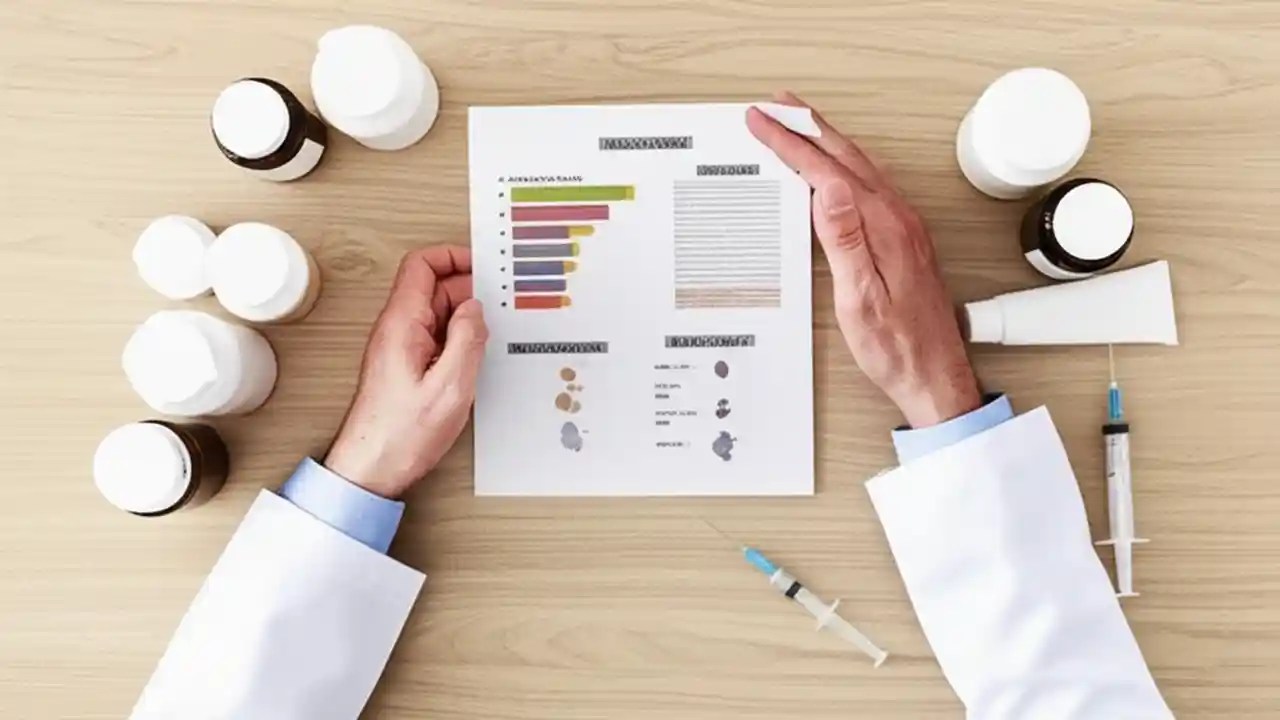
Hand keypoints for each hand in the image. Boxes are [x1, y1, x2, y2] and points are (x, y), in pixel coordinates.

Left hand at [325, 246, 487, 497]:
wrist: (370, 469)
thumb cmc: (400, 435)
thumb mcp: (449, 387)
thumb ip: (467, 340)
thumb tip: (476, 309)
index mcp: (402, 325)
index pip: (422, 266)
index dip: (453, 256)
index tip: (483, 264)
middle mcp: (397, 330)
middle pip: (434, 287)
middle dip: (469, 288)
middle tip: (501, 301)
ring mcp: (401, 347)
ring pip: (437, 313)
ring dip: (466, 316)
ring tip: (493, 331)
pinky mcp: (407, 365)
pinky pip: (436, 337)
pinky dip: (459, 337)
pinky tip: (477, 354)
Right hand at [747, 93, 980, 426]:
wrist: (934, 374)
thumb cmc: (895, 346)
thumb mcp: (858, 299)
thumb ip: (844, 241)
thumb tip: (829, 189)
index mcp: (881, 228)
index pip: (826, 172)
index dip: (791, 144)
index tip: (762, 122)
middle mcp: (897, 218)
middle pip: (845, 157)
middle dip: (806, 127)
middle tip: (775, 106)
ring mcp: (903, 226)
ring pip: (858, 167)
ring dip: (825, 141)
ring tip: (799, 124)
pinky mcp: (904, 238)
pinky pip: (868, 184)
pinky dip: (842, 165)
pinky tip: (832, 170)